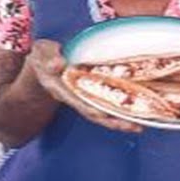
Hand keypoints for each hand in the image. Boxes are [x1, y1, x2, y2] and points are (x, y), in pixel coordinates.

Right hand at [26, 40, 142, 133]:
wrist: (44, 64)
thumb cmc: (44, 57)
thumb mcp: (42, 53)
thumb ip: (49, 58)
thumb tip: (58, 63)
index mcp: (59, 87)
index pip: (74, 99)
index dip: (88, 106)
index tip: (102, 114)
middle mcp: (71, 97)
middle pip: (92, 113)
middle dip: (111, 121)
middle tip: (131, 126)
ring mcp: (81, 99)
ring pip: (100, 114)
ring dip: (118, 121)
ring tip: (137, 127)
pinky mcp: (90, 97)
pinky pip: (105, 107)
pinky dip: (119, 113)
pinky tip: (134, 116)